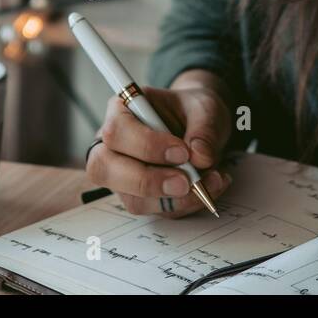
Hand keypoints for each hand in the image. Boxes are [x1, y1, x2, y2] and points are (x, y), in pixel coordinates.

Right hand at [85, 84, 233, 216]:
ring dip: (175, 198)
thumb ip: (203, 129)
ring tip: (212, 179)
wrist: (201, 126)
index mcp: (120, 111)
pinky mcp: (140, 197)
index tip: (182, 152)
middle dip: (147, 181)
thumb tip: (200, 158)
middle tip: (186, 182)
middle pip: (105, 169)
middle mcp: (113, 145)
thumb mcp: (205, 108)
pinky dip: (187, 203)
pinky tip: (209, 187)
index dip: (147, 145)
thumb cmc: (193, 111)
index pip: (116, 131)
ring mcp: (123, 175)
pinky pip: (157, 210)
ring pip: (132, 199)